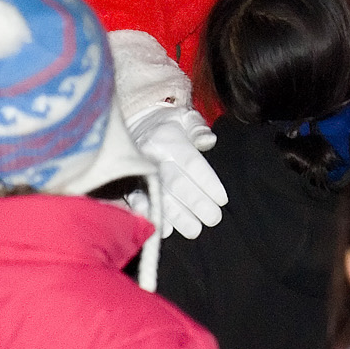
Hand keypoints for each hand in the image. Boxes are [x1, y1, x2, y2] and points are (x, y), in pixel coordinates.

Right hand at [127, 103, 225, 238]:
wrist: (131, 126)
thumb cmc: (166, 126)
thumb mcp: (184, 118)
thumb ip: (198, 128)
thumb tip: (209, 141)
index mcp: (169, 139)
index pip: (192, 163)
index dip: (208, 182)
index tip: (222, 199)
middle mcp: (152, 156)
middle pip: (176, 183)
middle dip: (196, 203)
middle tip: (214, 218)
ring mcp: (137, 172)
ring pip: (159, 197)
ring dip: (178, 217)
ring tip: (195, 230)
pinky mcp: (126, 186)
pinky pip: (137, 204)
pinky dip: (151, 217)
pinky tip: (165, 230)